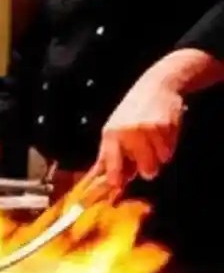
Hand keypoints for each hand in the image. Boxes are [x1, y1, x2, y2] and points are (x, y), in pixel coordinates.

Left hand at [90, 71, 184, 190]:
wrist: (156, 85)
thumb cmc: (130, 113)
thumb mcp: (113, 131)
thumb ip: (109, 156)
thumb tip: (101, 181)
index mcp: (111, 135)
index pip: (112, 164)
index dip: (116, 178)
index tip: (118, 186)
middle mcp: (128, 133)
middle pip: (145, 169)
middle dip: (148, 169)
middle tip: (145, 160)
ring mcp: (148, 130)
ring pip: (161, 161)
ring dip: (160, 156)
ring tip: (153, 141)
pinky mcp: (166, 126)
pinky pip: (171, 149)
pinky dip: (169, 145)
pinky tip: (162, 132)